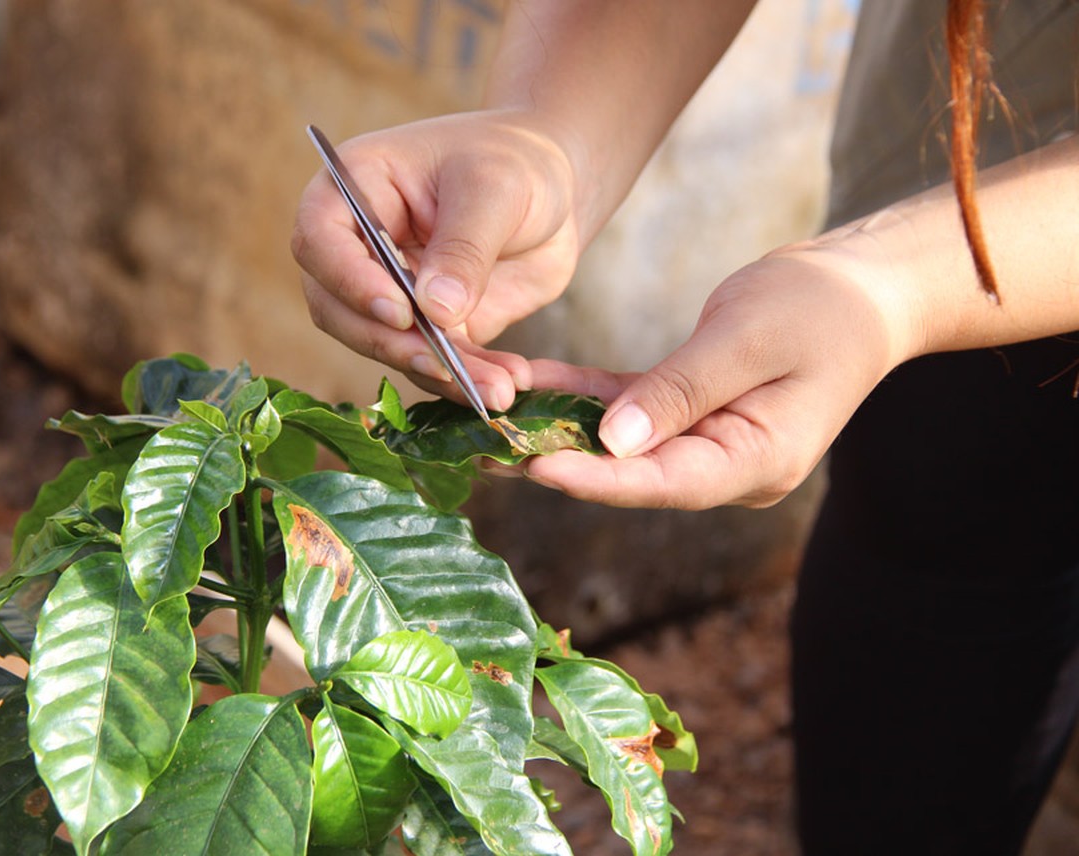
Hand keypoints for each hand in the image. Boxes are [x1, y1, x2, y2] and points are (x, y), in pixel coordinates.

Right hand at [291, 111, 583, 409]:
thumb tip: (434, 311)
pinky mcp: (428, 327)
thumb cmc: (516, 160)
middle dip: (388, 342)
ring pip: (386, 346)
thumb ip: (464, 247)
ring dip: (436, 374)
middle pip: (337, 309)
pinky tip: (504, 386)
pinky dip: (467, 381)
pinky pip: (434, 364)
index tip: (399, 310)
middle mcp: (360, 246)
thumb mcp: (495, 189)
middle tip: (440, 363)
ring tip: (495, 388)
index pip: (320, 240)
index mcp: (356, 187)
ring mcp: (391, 291)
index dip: (349, 281)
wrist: (558, 187)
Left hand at [519, 244, 916, 508]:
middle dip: (559, 461)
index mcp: (757, 462)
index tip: (538, 469)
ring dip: (556, 430)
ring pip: (620, 444)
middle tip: (485, 451)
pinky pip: (626, 410)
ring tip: (485, 422)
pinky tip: (527, 384)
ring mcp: (708, 443)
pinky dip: (581, 398)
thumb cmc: (821, 308)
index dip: (599, 480)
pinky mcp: (691, 415)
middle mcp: (728, 466)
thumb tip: (615, 442)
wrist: (863, 292)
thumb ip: (682, 391)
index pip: (665, 483)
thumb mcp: (748, 339)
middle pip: (633, 474)